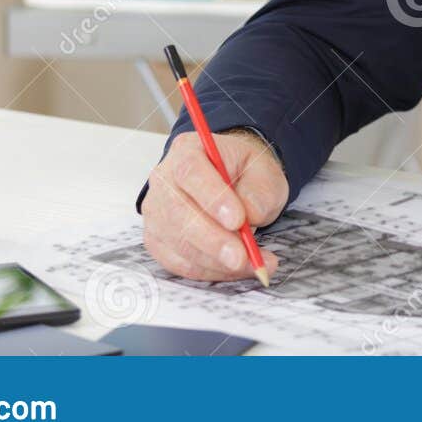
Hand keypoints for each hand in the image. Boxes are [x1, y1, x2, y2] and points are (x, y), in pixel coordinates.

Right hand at [142, 129, 285, 281]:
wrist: (232, 179)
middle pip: (178, 212)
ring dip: (216, 261)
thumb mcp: (264, 171)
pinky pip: (180, 263)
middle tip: (242, 256)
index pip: (191, 171)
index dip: (212, 197)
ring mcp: (157, 212)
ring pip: (179, 243)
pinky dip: (210, 270)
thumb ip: (260, 191)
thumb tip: (251, 215)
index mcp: (188, 151)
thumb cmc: (244, 173)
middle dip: (213, 240)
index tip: (238, 220)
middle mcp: (164, 180)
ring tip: (253, 264)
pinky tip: (235, 269)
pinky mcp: (158, 240)